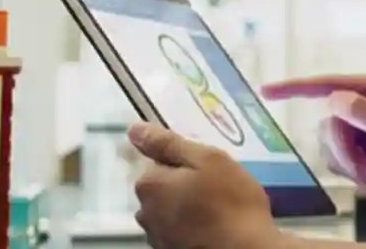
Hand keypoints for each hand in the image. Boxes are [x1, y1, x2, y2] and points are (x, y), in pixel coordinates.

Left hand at [128, 123, 281, 248]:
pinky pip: (178, 230)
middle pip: (162, 187)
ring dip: (186, 206)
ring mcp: (156, 237)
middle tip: (218, 186)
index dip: (186, 162)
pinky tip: (214, 226)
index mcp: (150, 184)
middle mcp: (145, 212)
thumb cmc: (231, 203)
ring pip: (169, 210)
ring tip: (218, 209)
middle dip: (183, 184)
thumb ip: (169, 144)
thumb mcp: (208, 160)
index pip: (159, 161)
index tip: (209, 168)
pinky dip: (191, 226)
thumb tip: (134, 128)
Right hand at [263, 74, 365, 208]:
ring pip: (330, 144)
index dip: (297, 88)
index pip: (330, 84)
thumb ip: (365, 113)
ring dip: (351, 164)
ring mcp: (363, 129)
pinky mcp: (361, 150)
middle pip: (328, 122)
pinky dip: (354, 173)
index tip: (267, 91)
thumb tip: (333, 98)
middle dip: (345, 150)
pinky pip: (337, 160)